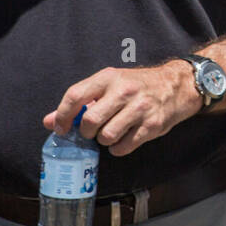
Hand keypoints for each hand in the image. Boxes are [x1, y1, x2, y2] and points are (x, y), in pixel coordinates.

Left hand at [44, 62, 200, 156]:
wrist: (176, 85)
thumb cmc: (137, 86)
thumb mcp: (109, 85)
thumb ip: (80, 101)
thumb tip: (49, 122)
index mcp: (109, 77)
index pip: (75, 95)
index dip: (62, 115)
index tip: (60, 128)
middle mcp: (124, 91)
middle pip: (89, 121)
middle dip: (85, 132)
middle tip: (91, 131)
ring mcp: (139, 108)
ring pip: (106, 136)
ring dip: (103, 140)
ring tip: (110, 132)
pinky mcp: (151, 125)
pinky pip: (123, 147)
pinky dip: (118, 148)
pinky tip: (124, 138)